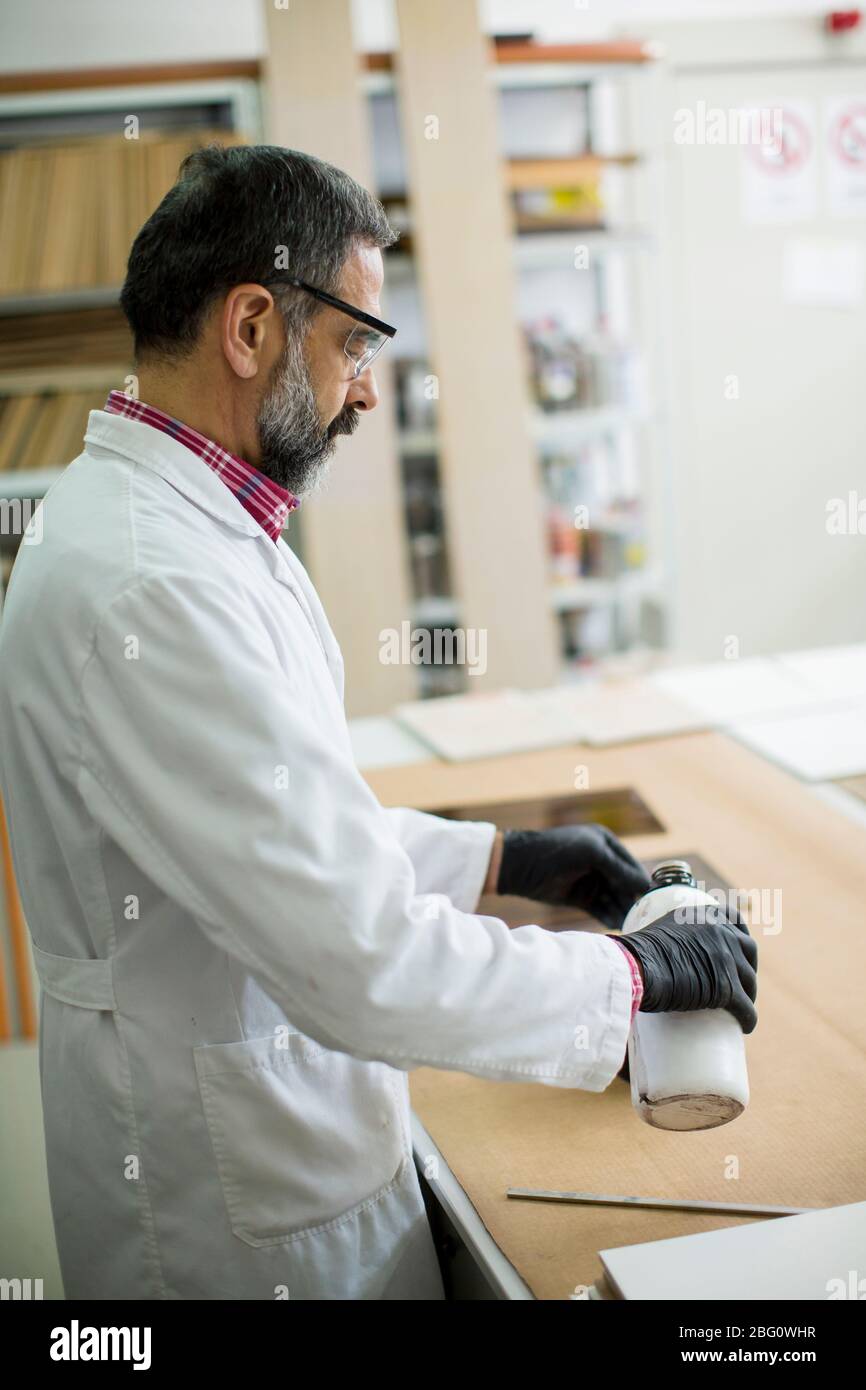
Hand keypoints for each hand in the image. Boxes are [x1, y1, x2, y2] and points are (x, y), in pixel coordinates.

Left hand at [495, 823, 650, 929]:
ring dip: (623, 912)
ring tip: (634, 925)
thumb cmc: (558, 850)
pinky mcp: (580, 898)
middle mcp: (601, 863)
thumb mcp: (592, 853)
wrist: (520, 866)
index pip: (632, 865)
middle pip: (624, 885)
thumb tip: (645, 885)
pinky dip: (608, 918)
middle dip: (634, 900)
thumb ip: (620, 869)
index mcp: (606, 844)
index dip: (642, 882)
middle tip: (647, 918)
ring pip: (613, 899)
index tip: (657, 899)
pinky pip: (600, 910)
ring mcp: (591, 881)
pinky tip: (617, 926)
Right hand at [610, 902, 757, 1033]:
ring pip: (749, 980)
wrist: (635, 968)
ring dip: (749, 994)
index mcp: (705, 915)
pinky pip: (746, 1007)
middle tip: (738, 982)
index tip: (738, 950)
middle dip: (748, 966)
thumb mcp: (659, 931)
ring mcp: (727, 958)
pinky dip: (748, 1018)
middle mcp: (721, 932)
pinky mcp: (727, 988)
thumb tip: (660, 952)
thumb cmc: (637, 954)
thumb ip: (670, 935)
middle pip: (748, 950)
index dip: (740, 935)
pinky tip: (746, 1025)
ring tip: (740, 1008)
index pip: (734, 919)